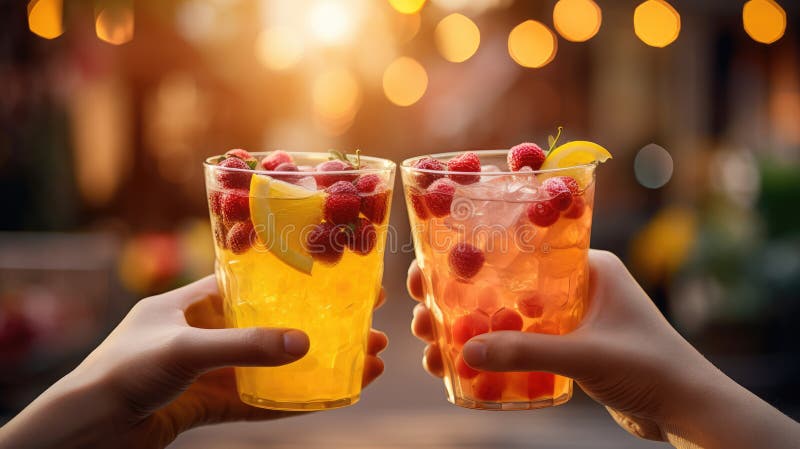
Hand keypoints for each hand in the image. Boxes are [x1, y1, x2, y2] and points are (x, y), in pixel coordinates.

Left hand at [0, 276, 387, 448]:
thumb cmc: (121, 371)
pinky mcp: (211, 406)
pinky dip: (295, 401)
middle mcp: (207, 332)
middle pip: (277, 326)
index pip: (256, 283)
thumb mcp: (184, 348)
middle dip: (323, 329)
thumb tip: (305, 342)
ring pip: (276, 366)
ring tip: (366, 364)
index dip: (298, 281)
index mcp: (194, 301)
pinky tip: (332, 398)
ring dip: (318, 366)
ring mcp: (212, 371)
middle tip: (369, 330)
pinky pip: (262, 402)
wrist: (84, 433)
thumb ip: (243, 345)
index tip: (340, 281)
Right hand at [408, 250, 799, 448]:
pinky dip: (490, 353)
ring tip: (429, 344)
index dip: (471, 256)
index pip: (516, 247)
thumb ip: (529, 352)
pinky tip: (457, 366)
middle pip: (500, 283)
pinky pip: (518, 344)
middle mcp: (571, 285)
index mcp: (583, 266)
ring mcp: (567, 318)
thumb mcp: (586, 353)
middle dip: (457, 298)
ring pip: (504, 315)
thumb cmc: (650, 367)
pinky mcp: (565, 348)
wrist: (688, 408)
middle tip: (420, 311)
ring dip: (466, 328)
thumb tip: (464, 353)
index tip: (432, 266)